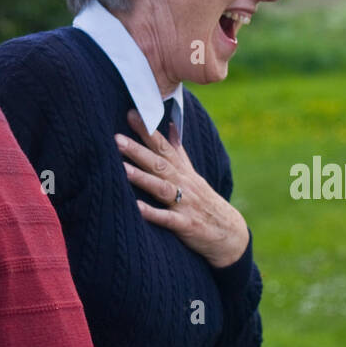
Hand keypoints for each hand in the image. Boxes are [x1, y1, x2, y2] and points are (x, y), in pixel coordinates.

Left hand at [115, 109, 249, 268]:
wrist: (229, 233)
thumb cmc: (204, 201)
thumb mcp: (193, 173)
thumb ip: (178, 151)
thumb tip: (170, 124)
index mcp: (182, 170)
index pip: (164, 146)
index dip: (148, 130)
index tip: (131, 113)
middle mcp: (183, 183)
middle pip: (159, 163)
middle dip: (138, 150)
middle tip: (116, 138)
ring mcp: (185, 203)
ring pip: (162, 188)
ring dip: (142, 178)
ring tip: (122, 169)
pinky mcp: (186, 225)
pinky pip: (168, 219)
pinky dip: (153, 213)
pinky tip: (137, 208)